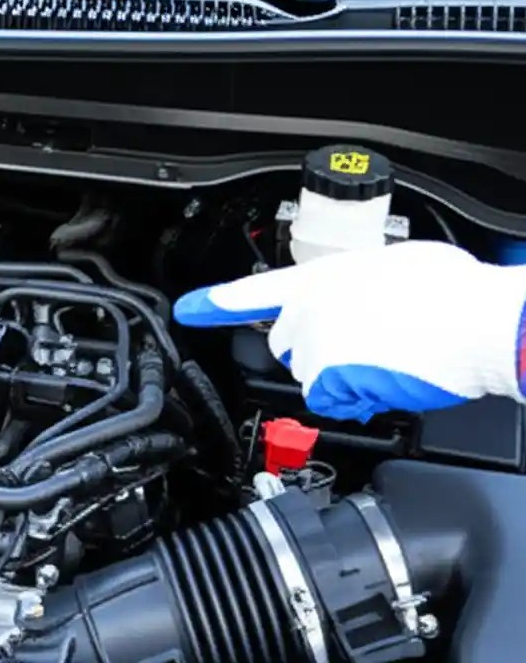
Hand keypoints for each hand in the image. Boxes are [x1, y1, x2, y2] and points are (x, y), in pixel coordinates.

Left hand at [173, 241, 525, 420]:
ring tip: (386, 359)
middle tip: (369, 346)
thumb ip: (358, 282)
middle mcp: (308, 306)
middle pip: (287, 344)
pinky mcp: (324, 376)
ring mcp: (313, 342)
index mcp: (324, 274)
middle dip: (318, 352)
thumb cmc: (455, 295)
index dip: (217, 301)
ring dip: (339, 376)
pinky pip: (328, 400)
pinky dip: (353, 399)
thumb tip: (361, 295)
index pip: (257, 288)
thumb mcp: (397, 266)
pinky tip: (386, 380)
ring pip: (309, 374)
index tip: (187, 308)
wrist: (481, 324)